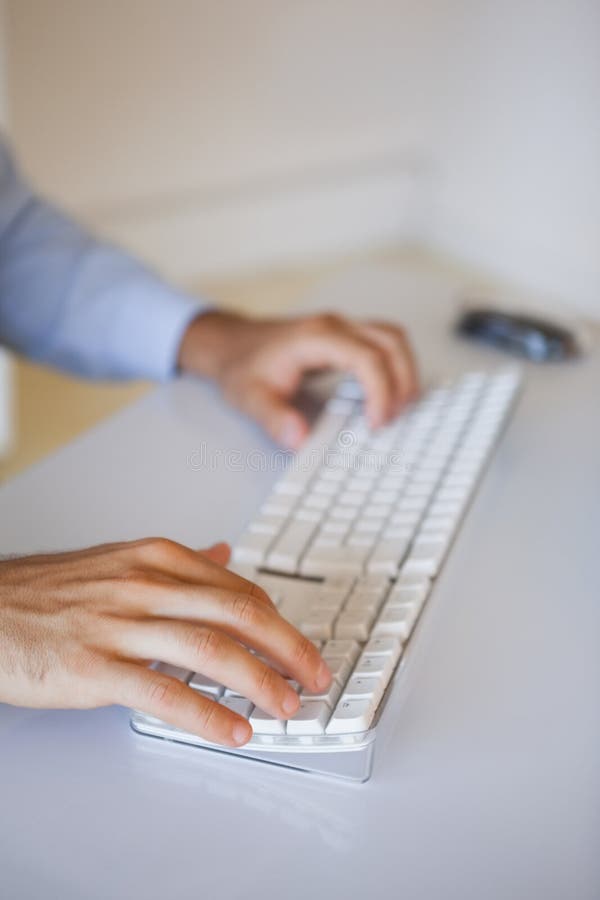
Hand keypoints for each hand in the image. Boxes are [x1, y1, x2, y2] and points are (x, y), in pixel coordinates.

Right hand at [0, 539, 329, 745]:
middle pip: (237, 614)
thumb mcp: (121, 561)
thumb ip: (178, 562)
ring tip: (286, 707)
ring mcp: (119, 624)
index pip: (237, 589)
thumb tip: (223, 554)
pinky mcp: (95, 667)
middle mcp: (145, 584)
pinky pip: (164, 692)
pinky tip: (234, 730)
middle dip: (287, 648)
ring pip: (209, 650)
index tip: (301, 648)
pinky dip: (207, 714)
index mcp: (156, 558)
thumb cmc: (51, 591)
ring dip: (258, 681)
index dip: (278, 622)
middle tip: (314, 676)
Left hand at [178, 310, 417, 447]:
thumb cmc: (241, 367)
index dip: (380, 391)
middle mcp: (335, 327)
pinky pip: (384, 345)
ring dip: (404, 372)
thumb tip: (299, 439)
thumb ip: (274, 419)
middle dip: (402, 381)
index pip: (367, 357)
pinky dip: (395, 367)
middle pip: (391, 342)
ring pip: (394, 339)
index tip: (376, 423)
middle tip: (394, 419)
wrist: (230, 344)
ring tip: (398, 408)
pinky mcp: (345, 338)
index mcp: (315, 337)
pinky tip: (389, 395)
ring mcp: (342, 329)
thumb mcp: (250, 398)